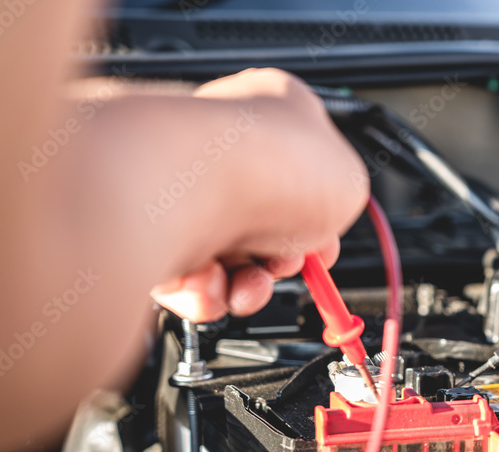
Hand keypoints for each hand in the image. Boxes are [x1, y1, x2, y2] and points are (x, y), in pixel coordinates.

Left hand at [143, 69, 366, 320]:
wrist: (200, 183)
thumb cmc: (273, 164)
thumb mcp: (351, 181)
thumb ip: (341, 200)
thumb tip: (325, 220)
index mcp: (271, 112)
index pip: (300, 173)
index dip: (319, 219)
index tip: (325, 244)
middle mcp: (222, 146)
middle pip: (263, 224)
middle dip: (282, 260)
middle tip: (287, 261)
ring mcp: (182, 186)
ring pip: (226, 260)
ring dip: (248, 285)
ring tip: (249, 282)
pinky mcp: (147, 228)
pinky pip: (185, 278)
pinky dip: (205, 292)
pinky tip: (214, 282)